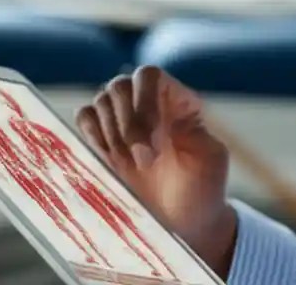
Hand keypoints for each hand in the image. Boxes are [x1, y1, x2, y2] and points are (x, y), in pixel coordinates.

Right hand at [76, 66, 237, 274]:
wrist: (183, 220)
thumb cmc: (202, 187)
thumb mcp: (211, 160)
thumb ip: (196, 134)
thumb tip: (171, 120)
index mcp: (175, 100)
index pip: (148, 75)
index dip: (144, 100)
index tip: (155, 140)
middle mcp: (146, 103)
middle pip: (119, 85)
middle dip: (128, 124)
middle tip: (144, 160)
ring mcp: (121, 119)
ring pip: (100, 100)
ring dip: (112, 135)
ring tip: (132, 166)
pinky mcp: (102, 139)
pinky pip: (84, 117)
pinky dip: (91, 134)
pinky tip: (109, 159)